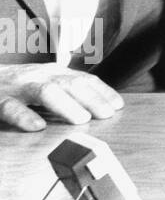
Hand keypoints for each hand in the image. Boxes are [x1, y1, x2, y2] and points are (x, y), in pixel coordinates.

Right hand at [0, 64, 123, 131]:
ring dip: (66, 105)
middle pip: (71, 84)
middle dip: (92, 98)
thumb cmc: (17, 85)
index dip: (102, 92)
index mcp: (53, 72)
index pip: (84, 80)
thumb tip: (97, 107)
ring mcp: (19, 87)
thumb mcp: (44, 82)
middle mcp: (39, 76)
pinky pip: (12, 108)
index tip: (118, 106)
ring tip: (82, 119)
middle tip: (107, 115)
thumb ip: (66, 91)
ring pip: (46, 91)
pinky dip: (25, 117)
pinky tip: (38, 126)